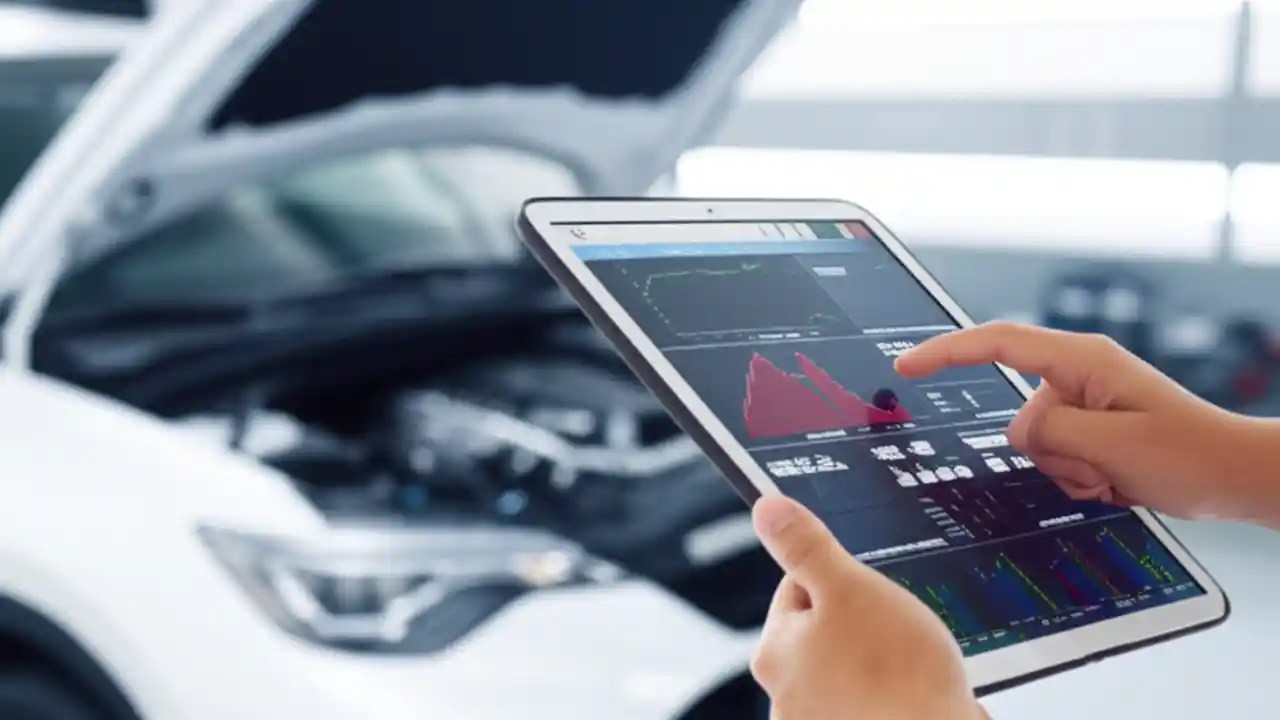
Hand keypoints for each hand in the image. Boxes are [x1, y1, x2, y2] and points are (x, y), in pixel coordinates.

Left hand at [750, 495, 985, 719]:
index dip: (840, 583)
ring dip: (877, 662)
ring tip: (908, 665)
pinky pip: (872, 702)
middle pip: (822, 632)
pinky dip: (891, 695)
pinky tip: (914, 692)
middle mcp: (784, 697)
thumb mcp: (849, 588)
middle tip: (894, 632)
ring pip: (849, 667)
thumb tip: (767, 509)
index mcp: (773, 654)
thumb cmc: (899, 671)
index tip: (869, 596)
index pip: (797, 589)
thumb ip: (805, 547)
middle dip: (859, 625)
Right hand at [896, 322, 1279, 524]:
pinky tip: (1116, 480)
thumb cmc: (1187, 452)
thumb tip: (1020, 431)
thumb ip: (1048, 430)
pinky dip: (1079, 477)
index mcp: (1081, 360)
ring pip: (1037, 444)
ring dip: (1069, 470)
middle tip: (1099, 469)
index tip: (906, 367)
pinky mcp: (1090, 428)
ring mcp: (1084, 402)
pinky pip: (1056, 457)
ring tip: (1115, 476)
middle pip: (1020, 416)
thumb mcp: (1109, 443)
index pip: (997, 343)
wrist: (1233, 475)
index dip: (945, 352)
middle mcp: (1078, 375)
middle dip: (1051, 453)